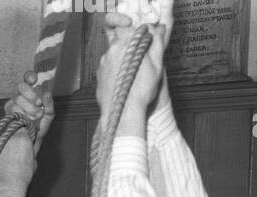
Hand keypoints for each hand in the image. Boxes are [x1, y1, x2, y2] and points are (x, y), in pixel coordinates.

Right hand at [4, 71, 54, 152]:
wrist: (31, 141)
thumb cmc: (40, 127)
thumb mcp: (49, 115)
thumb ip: (49, 104)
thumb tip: (47, 94)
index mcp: (32, 92)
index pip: (28, 78)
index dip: (30, 76)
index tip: (34, 79)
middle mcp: (22, 95)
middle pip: (22, 86)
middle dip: (31, 94)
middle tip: (38, 103)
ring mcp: (13, 103)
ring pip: (18, 98)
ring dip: (28, 107)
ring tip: (36, 116)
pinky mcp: (8, 112)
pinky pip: (13, 108)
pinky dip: (21, 113)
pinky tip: (26, 119)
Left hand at [97, 0, 170, 126]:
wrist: (123, 115)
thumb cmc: (141, 91)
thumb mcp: (156, 65)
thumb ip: (156, 43)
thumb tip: (158, 29)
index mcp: (124, 44)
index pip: (119, 22)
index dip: (124, 21)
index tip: (131, 24)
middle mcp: (110, 52)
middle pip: (120, 41)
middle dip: (130, 46)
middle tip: (140, 57)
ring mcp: (102, 65)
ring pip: (115, 55)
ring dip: (124, 60)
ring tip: (134, 75)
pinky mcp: (99, 77)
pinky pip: (109, 68)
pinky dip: (117, 72)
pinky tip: (126, 82)